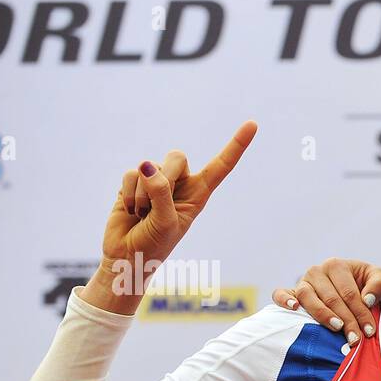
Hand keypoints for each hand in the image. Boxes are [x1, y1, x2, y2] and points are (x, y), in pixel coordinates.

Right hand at [101, 121, 256, 287]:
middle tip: (156, 204)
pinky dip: (129, 195)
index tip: (253, 124)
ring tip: (143, 215)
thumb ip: (160, 193)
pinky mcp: (134, 182)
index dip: (236, 145)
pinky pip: (130, 175)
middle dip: (165, 176)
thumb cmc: (154, 245)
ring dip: (143, 195)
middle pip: (176, 157)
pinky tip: (130, 211)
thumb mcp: (165, 223)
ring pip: (149, 166)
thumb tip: (147, 165)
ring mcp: (155, 181)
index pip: (221, 166)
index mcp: (199, 195)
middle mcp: (179, 184)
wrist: (128, 257)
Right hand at [272, 258, 380, 352]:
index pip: (349, 293)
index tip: (369, 331)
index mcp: (336, 265)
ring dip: (322, 315)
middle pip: (331, 299)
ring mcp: (302, 282)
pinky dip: (284, 300)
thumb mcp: (377, 277)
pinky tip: (294, 308)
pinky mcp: (291, 292)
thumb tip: (367, 300)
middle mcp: (317, 271)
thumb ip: (378, 284)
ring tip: (336, 328)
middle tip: (355, 339)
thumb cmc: (363, 283)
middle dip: (346, 320)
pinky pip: (280, 294)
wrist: (347, 285)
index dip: (360, 313)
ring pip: (308, 298)